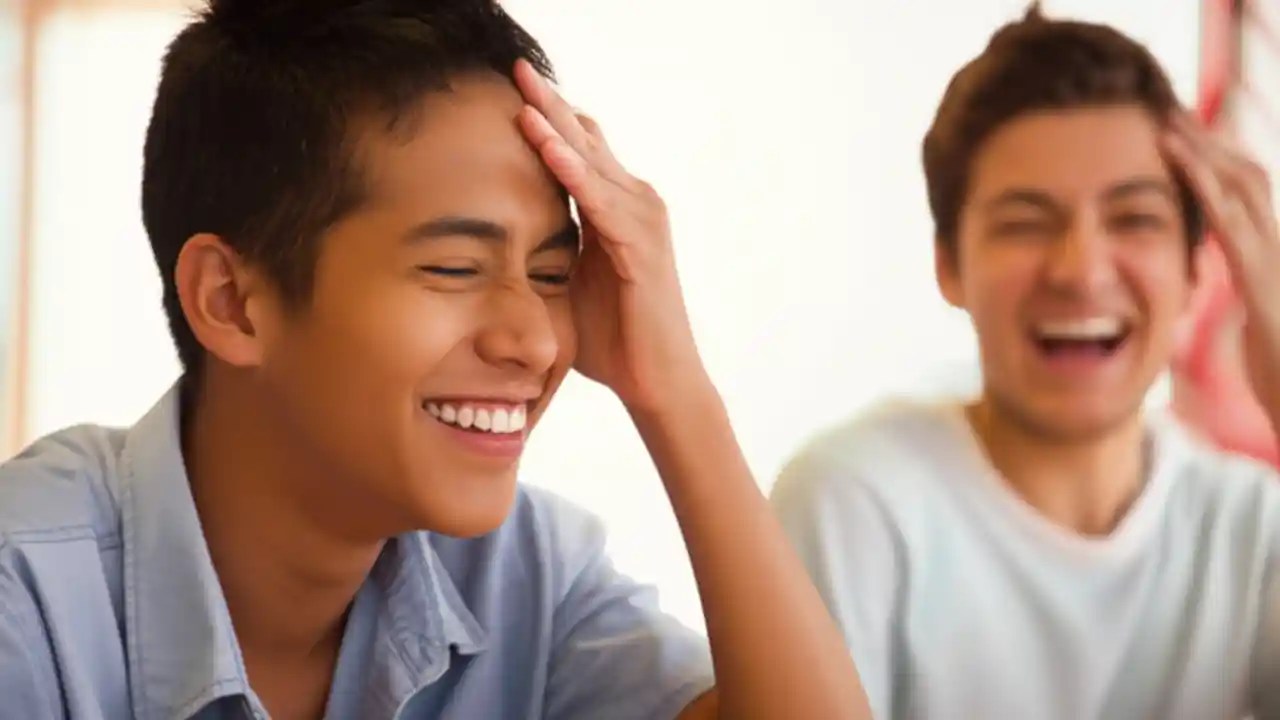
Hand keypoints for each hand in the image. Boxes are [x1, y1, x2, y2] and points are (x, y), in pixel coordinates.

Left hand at [512, 59, 709, 415]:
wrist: (656, 382)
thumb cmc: (614, 340)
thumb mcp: (567, 284)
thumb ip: (546, 252)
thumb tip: (497, 244)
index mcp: (615, 210)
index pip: (579, 150)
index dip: (548, 117)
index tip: (510, 87)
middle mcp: (635, 205)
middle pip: (587, 141)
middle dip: (551, 104)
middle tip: (516, 66)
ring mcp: (643, 222)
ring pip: (594, 163)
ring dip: (558, 128)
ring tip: (524, 93)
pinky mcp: (643, 247)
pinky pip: (602, 202)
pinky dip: (575, 173)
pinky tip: (549, 149)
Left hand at [1163, 113, 1279, 414]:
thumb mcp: (1257, 327)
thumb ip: (1248, 297)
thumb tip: (1234, 287)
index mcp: (1271, 257)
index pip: (1246, 197)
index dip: (1217, 164)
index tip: (1183, 139)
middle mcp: (1277, 247)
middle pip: (1246, 176)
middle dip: (1210, 143)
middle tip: (1170, 112)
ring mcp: (1274, 258)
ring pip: (1242, 187)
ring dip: (1204, 151)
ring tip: (1168, 122)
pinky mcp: (1260, 278)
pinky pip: (1231, 221)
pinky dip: (1205, 185)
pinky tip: (1179, 162)